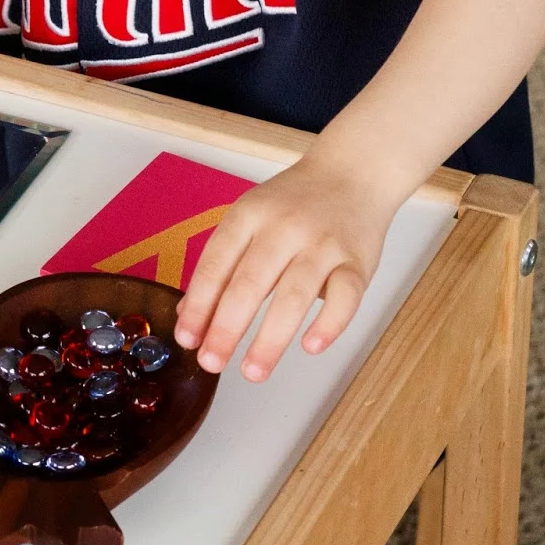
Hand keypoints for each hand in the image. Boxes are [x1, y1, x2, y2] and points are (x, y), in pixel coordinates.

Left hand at [172, 154, 395, 382]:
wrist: (352, 173)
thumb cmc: (293, 203)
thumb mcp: (249, 219)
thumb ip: (222, 265)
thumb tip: (189, 316)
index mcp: (249, 215)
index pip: (216, 264)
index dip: (199, 304)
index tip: (187, 339)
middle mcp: (284, 228)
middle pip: (250, 283)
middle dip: (227, 328)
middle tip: (212, 363)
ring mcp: (323, 244)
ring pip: (294, 296)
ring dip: (271, 339)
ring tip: (252, 371)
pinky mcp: (358, 261)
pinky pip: (345, 296)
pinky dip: (329, 324)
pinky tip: (311, 347)